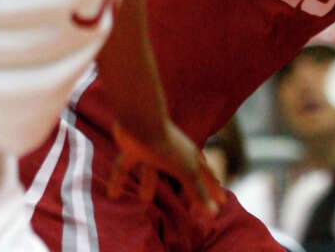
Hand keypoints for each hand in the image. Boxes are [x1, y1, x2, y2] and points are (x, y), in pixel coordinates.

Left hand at [109, 120, 224, 217]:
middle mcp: (172, 151)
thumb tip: (215, 214)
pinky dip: (118, 181)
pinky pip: (124, 167)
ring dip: (148, 184)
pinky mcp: (132, 148)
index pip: (206, 174)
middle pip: (181, 171)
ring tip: (144, 199)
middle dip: (185, 185)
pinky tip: (113, 195)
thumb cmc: (166, 145)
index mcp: (190, 155)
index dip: (214, 188)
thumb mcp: (186, 171)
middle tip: (187, 200)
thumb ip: (198, 192)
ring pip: (151, 170)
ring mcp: (152, 149)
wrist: (141, 119)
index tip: (221, 201)